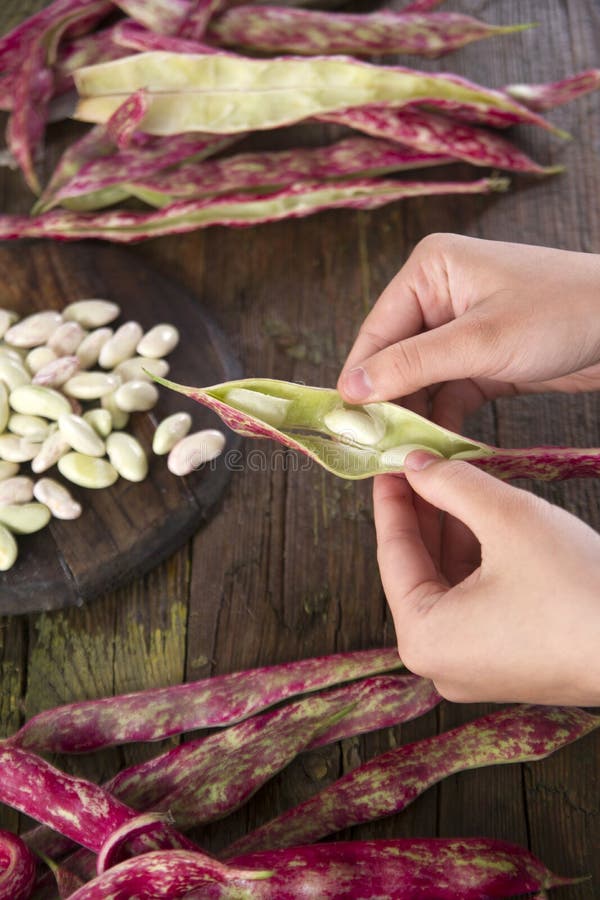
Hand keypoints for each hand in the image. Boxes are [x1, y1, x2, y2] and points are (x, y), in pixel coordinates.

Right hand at [338, 233, 599, 431]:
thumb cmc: (560, 314)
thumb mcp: (479, 341)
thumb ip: (411, 365)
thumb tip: (351, 389)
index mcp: (430, 270)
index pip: (378, 331)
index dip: (360, 378)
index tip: (344, 423)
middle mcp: (440, 294)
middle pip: (396, 357)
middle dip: (388, 401)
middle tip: (374, 446)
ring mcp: (462, 326)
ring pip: (421, 378)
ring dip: (415, 414)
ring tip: (402, 452)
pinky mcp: (484, 356)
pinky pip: (449, 389)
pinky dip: (443, 417)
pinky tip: (435, 444)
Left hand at [375, 453, 599, 705]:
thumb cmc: (579, 588)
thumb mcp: (508, 519)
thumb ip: (453, 485)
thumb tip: (416, 464)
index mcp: (424, 639)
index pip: (394, 555)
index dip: (391, 501)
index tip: (386, 463)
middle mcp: (441, 663)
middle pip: (420, 570)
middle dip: (423, 513)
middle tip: (418, 464)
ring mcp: (476, 668)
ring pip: (450, 584)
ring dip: (452, 532)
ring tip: (451, 480)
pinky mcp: (508, 664)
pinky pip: (476, 602)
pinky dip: (477, 560)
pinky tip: (481, 517)